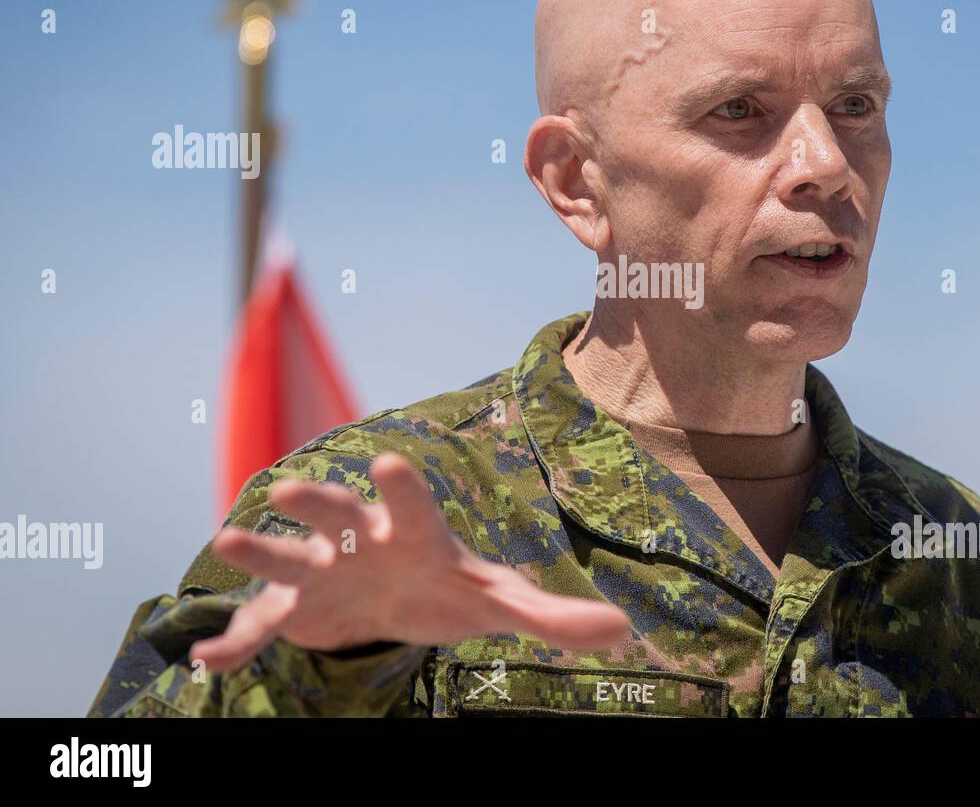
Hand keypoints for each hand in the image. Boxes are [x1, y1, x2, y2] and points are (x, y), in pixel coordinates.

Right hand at [191, 452, 630, 672]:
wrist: (399, 598)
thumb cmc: (451, 587)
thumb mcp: (499, 604)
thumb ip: (553, 618)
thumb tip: (624, 633)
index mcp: (415, 535)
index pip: (414, 507)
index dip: (404, 490)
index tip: (391, 463)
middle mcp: (363, 541)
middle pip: (339, 515)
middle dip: (318, 504)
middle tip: (289, 488)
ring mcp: (324, 573)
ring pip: (289, 558)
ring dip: (261, 552)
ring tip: (227, 540)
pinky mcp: (296, 610)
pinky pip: (262, 624)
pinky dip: (237, 641)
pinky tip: (208, 662)